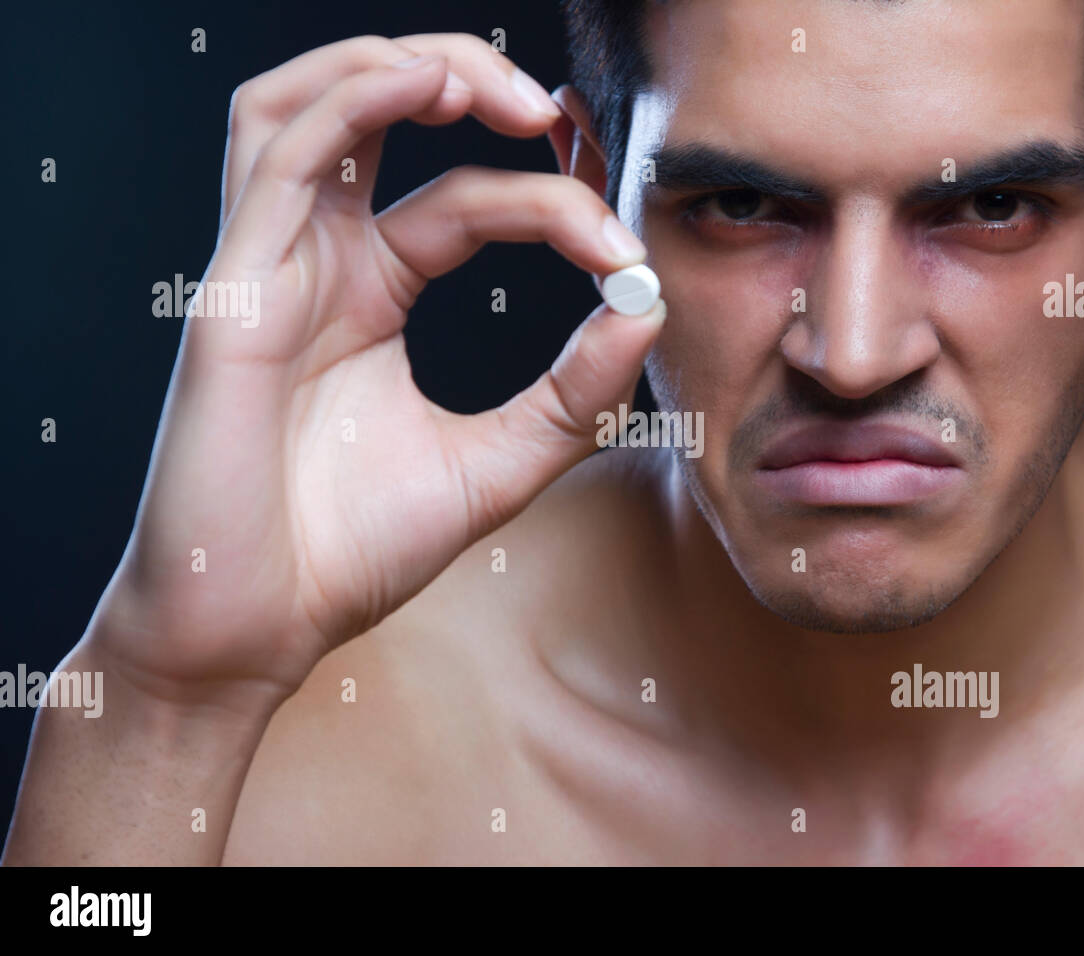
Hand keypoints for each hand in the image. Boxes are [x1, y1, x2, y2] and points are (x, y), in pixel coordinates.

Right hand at [97, 33, 663, 710]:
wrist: (256, 629)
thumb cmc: (353, 550)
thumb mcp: (498, 464)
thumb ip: (573, 391)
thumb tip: (648, 307)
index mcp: (369, 294)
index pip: (464, 200)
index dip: (550, 202)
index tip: (624, 247)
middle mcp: (316, 263)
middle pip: (372, 113)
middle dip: (464, 80)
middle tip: (551, 110)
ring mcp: (269, 268)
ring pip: (307, 106)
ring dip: (400, 66)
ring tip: (493, 88)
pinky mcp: (233, 290)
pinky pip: (279, 157)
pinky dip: (353, 102)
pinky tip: (426, 91)